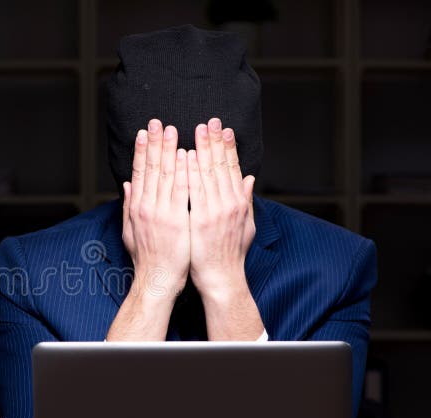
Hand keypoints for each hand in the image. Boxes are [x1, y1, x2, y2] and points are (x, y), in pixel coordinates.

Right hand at [122, 119, 189, 299]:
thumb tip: (128, 185)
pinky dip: (183, 172)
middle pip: (150, 168)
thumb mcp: (130, 231)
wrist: (157, 279)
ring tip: (172, 130)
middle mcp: (146, 207)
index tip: (144, 133)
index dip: (141, 151)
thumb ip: (129, 206)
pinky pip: (181, 191)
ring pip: (165, 175)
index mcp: (137, 208)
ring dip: (168, 150)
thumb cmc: (147, 258)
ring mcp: (161, 213)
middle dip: (154, 143)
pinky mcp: (177, 220)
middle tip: (157, 122)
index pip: (139, 173)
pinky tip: (185, 155)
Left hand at [186, 118, 255, 300]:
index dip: (228, 147)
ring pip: (208, 173)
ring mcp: (215, 210)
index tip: (224, 129)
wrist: (221, 278)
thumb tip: (250, 179)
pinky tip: (186, 155)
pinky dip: (191, 172)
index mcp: (238, 202)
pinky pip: (194, 190)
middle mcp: (229, 203)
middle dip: (216, 141)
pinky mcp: (201, 220)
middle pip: (221, 166)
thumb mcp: (245, 224)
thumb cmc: (229, 254)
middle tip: (211, 120)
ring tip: (198, 129)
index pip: (232, 168)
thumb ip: (245, 200)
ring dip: (203, 149)